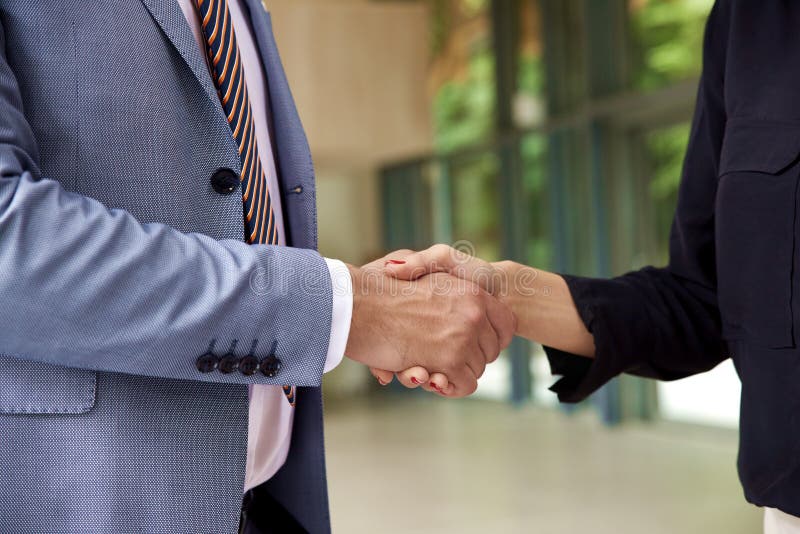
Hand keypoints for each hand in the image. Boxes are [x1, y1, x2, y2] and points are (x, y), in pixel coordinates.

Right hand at [345, 259, 514, 397]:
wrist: (356, 303)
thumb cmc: (379, 285)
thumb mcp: (417, 265)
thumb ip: (439, 274)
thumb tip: (458, 296)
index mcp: (471, 291)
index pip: (506, 325)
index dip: (491, 339)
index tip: (472, 343)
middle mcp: (474, 312)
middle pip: (490, 351)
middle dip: (468, 358)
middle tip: (440, 357)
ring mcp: (464, 337)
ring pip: (476, 370)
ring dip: (452, 374)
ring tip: (426, 366)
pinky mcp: (449, 359)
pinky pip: (464, 384)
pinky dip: (448, 387)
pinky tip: (425, 375)